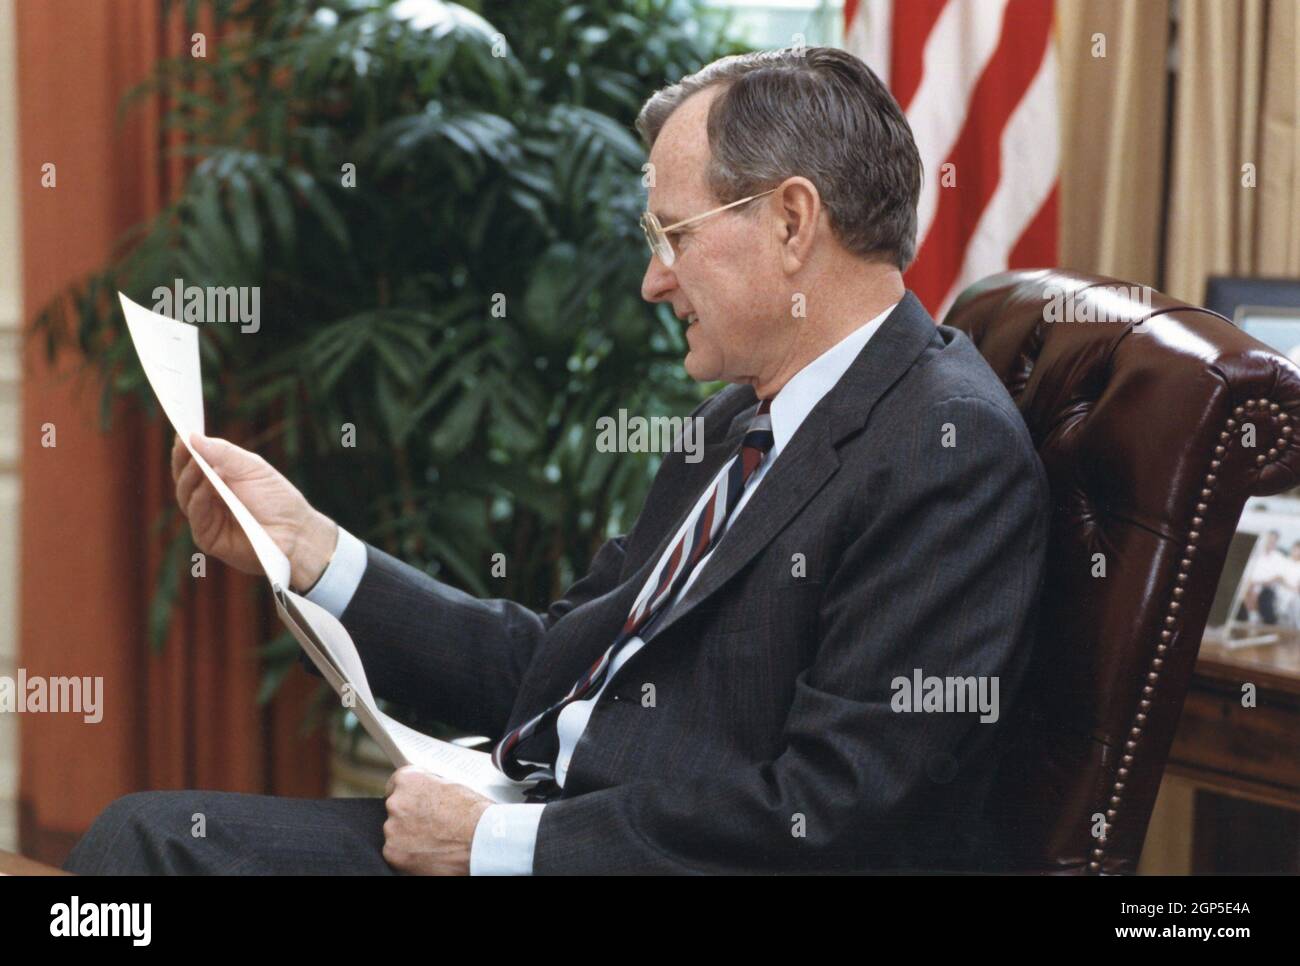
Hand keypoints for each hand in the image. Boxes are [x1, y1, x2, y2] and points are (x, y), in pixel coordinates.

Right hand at [171, 432, 336, 591]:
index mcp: (218, 479)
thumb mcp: (252, 468)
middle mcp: (208, 497)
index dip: (185, 449)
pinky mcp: (207, 537)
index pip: (192, 462)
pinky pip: (196, 515)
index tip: (181, 432)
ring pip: (185, 496)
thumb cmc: (277, 499)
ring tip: (196, 462)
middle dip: (183, 460)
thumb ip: (223, 453)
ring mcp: (206, 518)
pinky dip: (199, 499)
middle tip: (183, 445)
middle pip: (184, 478)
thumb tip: (192, 436)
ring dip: (190, 478)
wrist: (295, 532)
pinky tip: (207, 486)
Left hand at [382, 766, 492, 875]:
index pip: (395, 785)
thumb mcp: (451, 786)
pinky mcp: (393, 852)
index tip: (412, 804)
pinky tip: (428, 852)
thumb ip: (430, 788)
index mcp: (408, 780)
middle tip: (429, 825)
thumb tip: (425, 793)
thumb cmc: (473, 813)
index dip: (407, 796)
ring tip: (432, 840)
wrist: (480, 839)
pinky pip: (396, 852)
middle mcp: (396, 802)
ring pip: (395, 832)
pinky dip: (409, 854)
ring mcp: (392, 829)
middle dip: (408, 817)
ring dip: (408, 836)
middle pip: (395, 810)